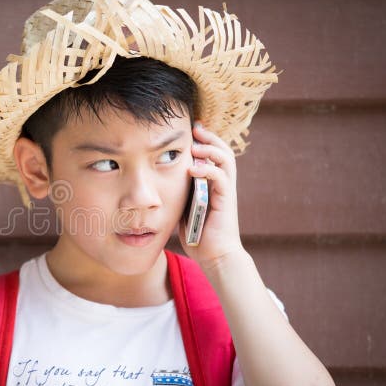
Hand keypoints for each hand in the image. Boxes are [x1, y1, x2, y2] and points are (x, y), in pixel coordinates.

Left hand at [178, 123, 244, 268]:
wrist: (214, 256)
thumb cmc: (198, 235)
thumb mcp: (184, 208)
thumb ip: (180, 193)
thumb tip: (160, 181)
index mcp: (213, 185)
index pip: (213, 156)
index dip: (204, 142)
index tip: (190, 131)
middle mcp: (222, 185)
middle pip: (223, 152)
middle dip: (210, 138)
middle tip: (196, 128)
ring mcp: (226, 192)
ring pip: (226, 161)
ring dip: (210, 150)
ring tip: (195, 146)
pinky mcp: (226, 201)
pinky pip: (221, 179)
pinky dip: (208, 170)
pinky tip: (193, 169)